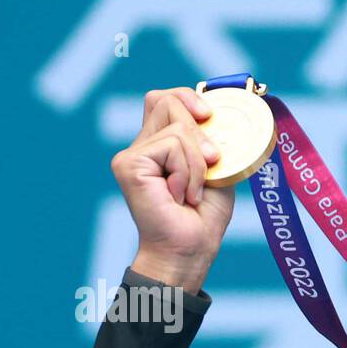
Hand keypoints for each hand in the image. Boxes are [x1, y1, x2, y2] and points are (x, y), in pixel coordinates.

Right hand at [110, 86, 235, 291]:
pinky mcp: (129, 164)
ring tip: (193, 192)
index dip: (187, 97)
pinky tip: (182, 195)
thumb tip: (215, 112)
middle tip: (210, 164)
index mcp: (160, 144)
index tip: (208, 115)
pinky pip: (172, 145)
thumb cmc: (204, 217)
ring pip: (177, 126)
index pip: (166, 98)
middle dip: (199, 130)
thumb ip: (212, 141)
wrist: (190, 250)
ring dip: (199, 162)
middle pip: (166, 100)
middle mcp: (142, 146)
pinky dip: (189, 171)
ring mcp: (132, 155)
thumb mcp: (217, 171)